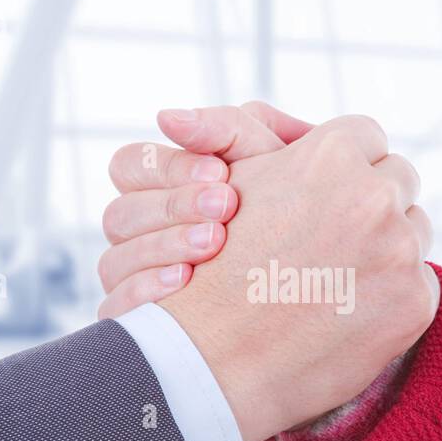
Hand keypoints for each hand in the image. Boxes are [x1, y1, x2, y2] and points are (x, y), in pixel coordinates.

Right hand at [96, 102, 311, 318]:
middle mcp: (138, 233)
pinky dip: (145, 291)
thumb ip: (226, 129)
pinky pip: (117, 309)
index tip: (220, 173)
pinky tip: (185, 282)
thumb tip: (167, 118)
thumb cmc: (292, 204)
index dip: (167, 168)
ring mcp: (133, 278)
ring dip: (162, 248)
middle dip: (173, 208)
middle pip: (120, 215)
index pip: (130, 166)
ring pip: (115, 261)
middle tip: (226, 207)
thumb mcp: (268, 159)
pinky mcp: (139, 322)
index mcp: (157, 188)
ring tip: (215, 244)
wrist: (326, 269)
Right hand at [158, 114, 438, 440]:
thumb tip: (301, 131)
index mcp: (329, 155)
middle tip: (336, 237)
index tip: (329, 192)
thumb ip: (280, 148)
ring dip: (390, 245)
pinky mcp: (416, 301)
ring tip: (339, 277)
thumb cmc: (211, 270)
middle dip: (374, 201)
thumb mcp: (234, 186)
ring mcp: (400, 250)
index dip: (346, 165)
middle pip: (400, 179)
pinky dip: (394, 295)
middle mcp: (373, 196)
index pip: (367, 136)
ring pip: (416, 229)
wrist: (212, 363)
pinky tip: (351, 311)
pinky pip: (421, 282)